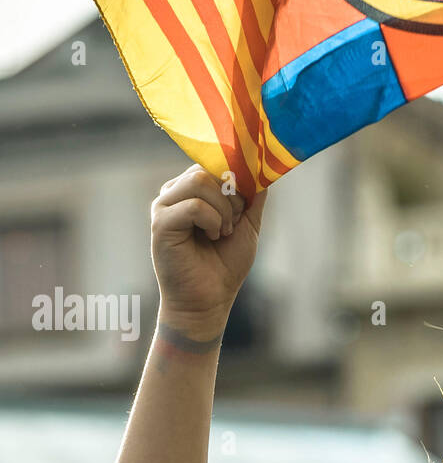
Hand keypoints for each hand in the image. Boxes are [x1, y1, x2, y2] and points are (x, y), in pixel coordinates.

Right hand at [150, 165, 267, 321]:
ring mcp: (164, 206)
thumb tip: (261, 166)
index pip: (213, 162)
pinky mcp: (160, 223)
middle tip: (233, 225)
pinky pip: (193, 205)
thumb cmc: (225, 265)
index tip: (244, 205)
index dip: (236, 179)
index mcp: (191, 190)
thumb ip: (253, 196)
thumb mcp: (248, 224)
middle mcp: (174, 193)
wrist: (209, 300)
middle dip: (232, 196)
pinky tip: (213, 237)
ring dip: (223, 209)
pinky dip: (212, 221)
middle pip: (207, 168)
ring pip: (199, 181)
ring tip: (223, 232)